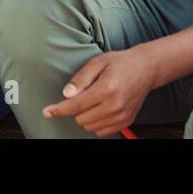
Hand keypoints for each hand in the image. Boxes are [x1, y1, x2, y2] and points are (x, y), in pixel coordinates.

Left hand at [43, 46, 157, 136]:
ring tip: (93, 99)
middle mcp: (115, 106)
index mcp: (106, 89)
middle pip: (80, 118)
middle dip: (74, 108)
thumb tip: (66, 94)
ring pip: (90, 127)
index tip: (47, 112)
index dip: (58, 109)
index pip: (75, 106)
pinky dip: (95, 123)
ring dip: (84, 116)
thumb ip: (80, 79)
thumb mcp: (97, 62)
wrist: (146, 69)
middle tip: (83, 93)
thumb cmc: (119, 63)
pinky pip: (102, 131)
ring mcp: (122, 116)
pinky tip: (99, 108)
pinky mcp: (126, 121)